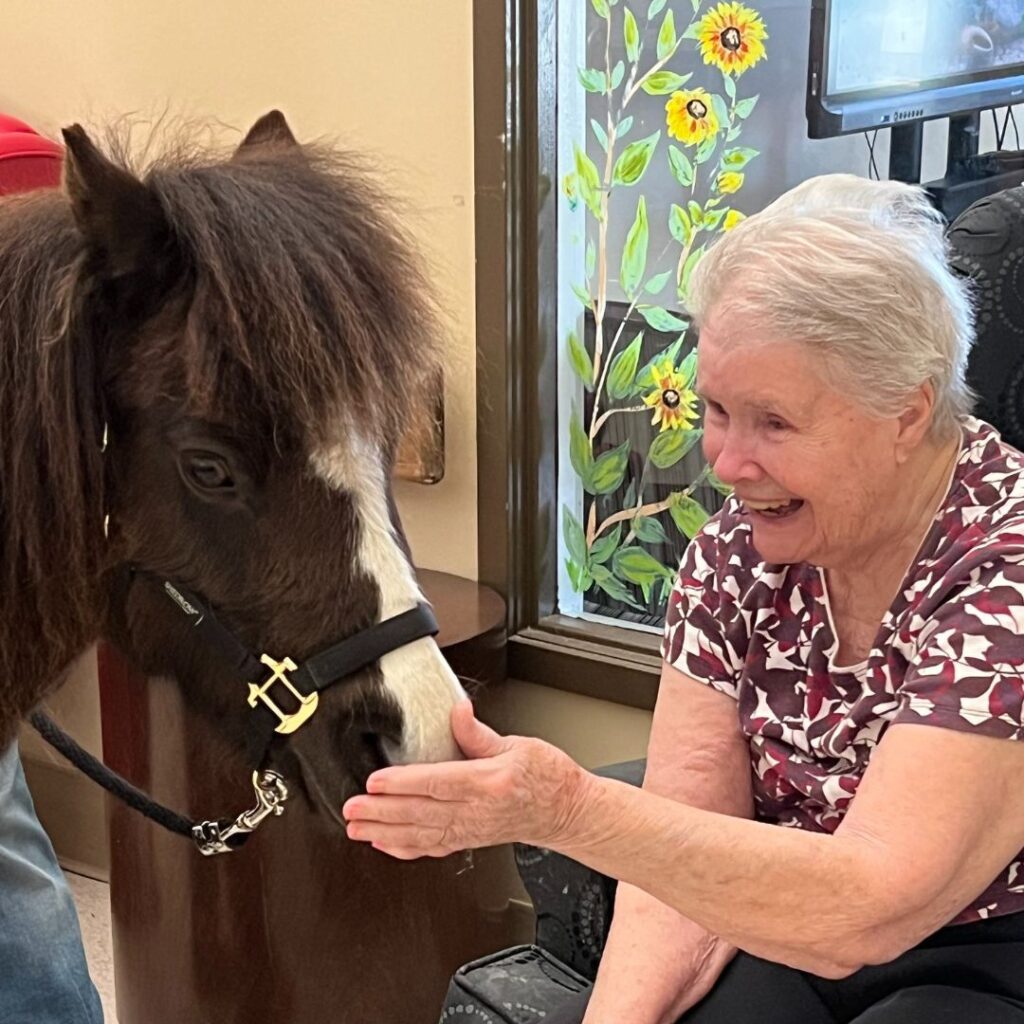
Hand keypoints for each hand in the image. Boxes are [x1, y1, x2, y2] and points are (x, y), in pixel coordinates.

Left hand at [342, 700, 588, 858]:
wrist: (566, 811)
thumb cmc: (547, 778)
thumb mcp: (518, 744)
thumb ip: (479, 734)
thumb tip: (458, 711)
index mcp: (488, 783)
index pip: (438, 782)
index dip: (404, 783)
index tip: (375, 781)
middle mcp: (477, 811)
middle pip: (422, 813)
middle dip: (382, 812)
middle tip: (352, 809)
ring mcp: (472, 830)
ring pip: (421, 834)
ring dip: (385, 832)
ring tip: (356, 827)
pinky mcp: (469, 839)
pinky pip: (433, 847)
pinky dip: (405, 848)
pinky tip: (384, 844)